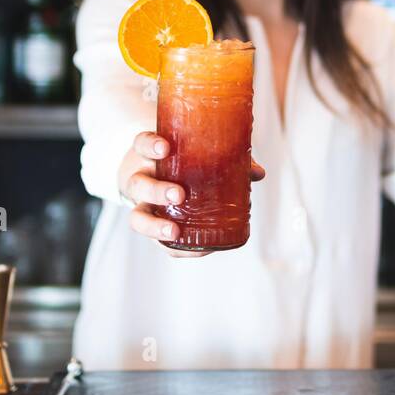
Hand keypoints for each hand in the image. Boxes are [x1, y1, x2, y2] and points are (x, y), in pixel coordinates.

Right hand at [124, 131, 264, 258]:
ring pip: (137, 218)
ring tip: (175, 231)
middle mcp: (141, 179)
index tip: (164, 148)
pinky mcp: (153, 229)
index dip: (150, 146)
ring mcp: (142, 206)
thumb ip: (225, 158)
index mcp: (149, 155)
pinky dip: (178, 249)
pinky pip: (158, 243)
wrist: (151, 175)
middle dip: (156, 190)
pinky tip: (199, 250)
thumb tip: (256, 172)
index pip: (142, 144)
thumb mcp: (194, 153)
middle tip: (179, 194)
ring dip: (155, 226)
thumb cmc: (180, 161)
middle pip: (138, 184)